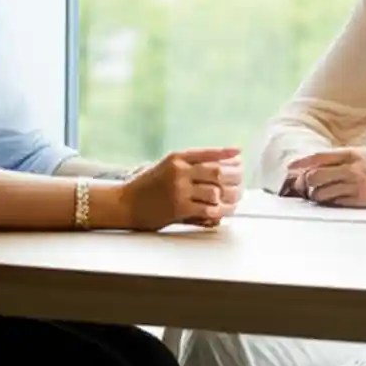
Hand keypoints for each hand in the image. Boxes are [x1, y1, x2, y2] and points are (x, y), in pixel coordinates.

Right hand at [117, 148, 242, 230]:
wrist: (124, 203)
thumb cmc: (146, 187)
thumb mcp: (164, 167)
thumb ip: (187, 166)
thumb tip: (217, 169)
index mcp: (176, 158)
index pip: (207, 153)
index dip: (225, 153)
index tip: (238, 153)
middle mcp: (179, 171)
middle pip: (217, 172)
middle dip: (233, 178)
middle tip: (240, 184)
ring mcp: (179, 189)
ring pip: (215, 191)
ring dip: (228, 198)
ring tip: (234, 201)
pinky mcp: (178, 208)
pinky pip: (207, 209)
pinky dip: (219, 211)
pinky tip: (224, 212)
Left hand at [285, 149, 365, 207]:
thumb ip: (345, 161)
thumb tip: (321, 168)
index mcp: (351, 154)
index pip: (318, 157)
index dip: (301, 163)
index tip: (290, 168)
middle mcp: (351, 167)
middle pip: (315, 175)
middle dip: (306, 183)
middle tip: (304, 188)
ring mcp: (355, 184)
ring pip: (321, 191)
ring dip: (315, 196)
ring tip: (318, 197)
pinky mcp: (360, 200)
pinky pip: (335, 203)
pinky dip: (328, 204)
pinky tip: (330, 203)